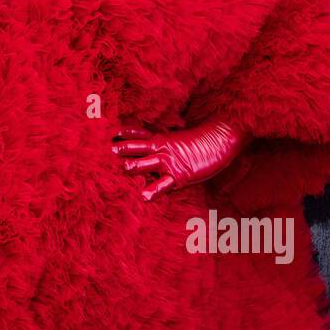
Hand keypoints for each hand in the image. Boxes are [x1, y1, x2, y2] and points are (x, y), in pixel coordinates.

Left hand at [111, 119, 249, 200]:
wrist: (220, 140)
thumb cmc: (202, 140)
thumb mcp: (180, 138)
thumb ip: (166, 142)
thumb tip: (156, 145)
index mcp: (162, 139)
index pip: (140, 134)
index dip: (126, 133)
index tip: (113, 132)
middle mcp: (162, 149)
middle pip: (138, 147)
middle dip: (123, 149)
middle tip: (109, 149)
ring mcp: (169, 162)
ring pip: (147, 163)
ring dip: (134, 165)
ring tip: (123, 168)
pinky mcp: (179, 175)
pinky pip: (164, 184)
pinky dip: (154, 190)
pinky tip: (144, 196)